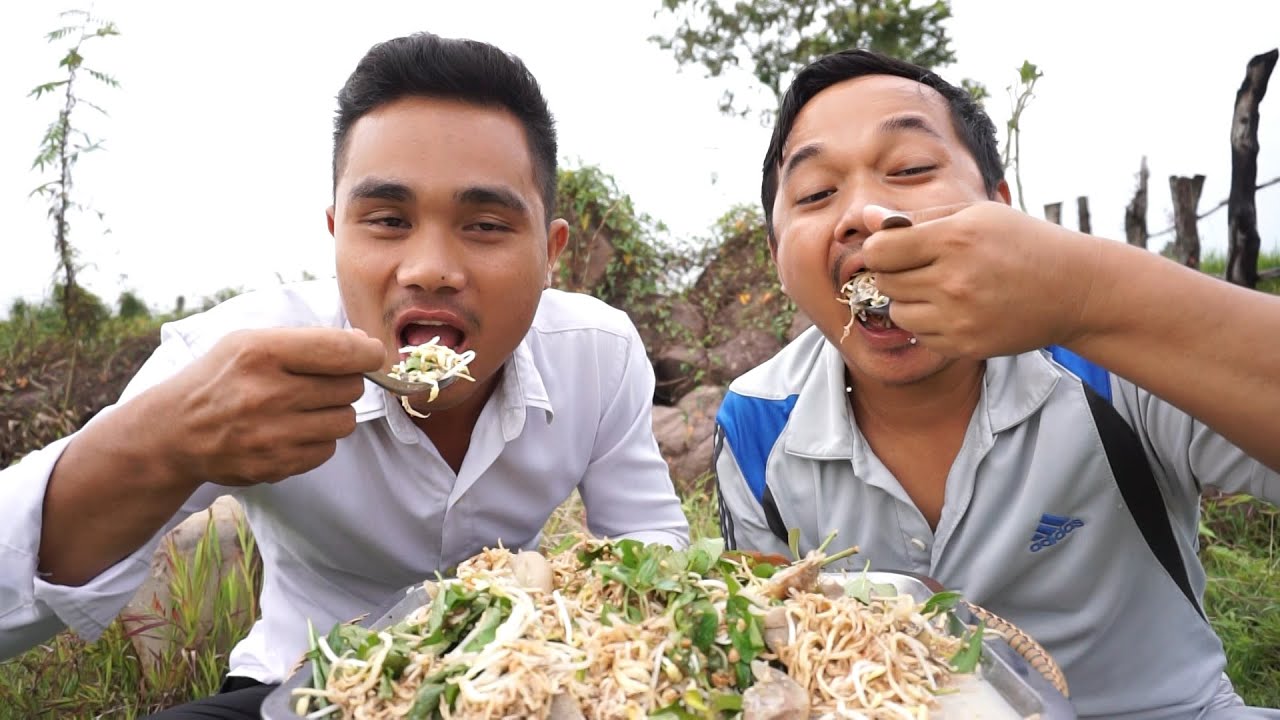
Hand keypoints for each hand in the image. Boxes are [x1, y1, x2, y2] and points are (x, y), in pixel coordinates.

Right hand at [154, 327, 385, 486]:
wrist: (173, 432)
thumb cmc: (220, 379)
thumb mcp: (249, 342)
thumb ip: (307, 341)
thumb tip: (366, 348)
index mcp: (261, 352)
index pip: (341, 351)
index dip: (369, 353)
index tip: (372, 355)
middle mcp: (266, 394)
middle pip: (350, 387)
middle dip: (344, 382)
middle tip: (320, 382)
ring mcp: (271, 434)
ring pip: (345, 421)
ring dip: (333, 412)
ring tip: (305, 407)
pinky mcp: (275, 466)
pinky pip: (327, 450)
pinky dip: (318, 440)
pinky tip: (291, 430)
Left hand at [861, 201, 1102, 357]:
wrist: (1073, 289)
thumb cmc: (1021, 242)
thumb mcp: (975, 215)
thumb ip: (916, 219)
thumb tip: (865, 219)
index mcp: (954, 239)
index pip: (879, 250)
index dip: (881, 248)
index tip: (896, 248)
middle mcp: (954, 280)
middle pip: (885, 282)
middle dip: (895, 273)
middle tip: (924, 267)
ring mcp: (959, 317)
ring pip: (897, 312)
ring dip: (909, 301)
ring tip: (941, 288)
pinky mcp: (965, 345)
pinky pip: (920, 336)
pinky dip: (930, 324)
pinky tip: (957, 310)